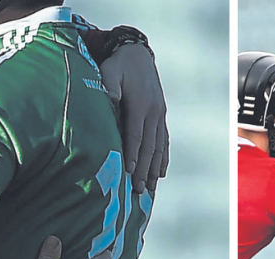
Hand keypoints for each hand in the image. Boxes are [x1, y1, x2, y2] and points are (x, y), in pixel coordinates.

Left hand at [100, 44, 168, 193]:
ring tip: (151, 187)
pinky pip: (164, 140)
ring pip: (158, 147)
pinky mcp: (161, 116)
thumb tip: (112, 98)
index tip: (129, 172)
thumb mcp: (110, 70)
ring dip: (155, 168)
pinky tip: (162, 173)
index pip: (136, 135)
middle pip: (149, 146)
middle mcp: (154, 112)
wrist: (137, 53)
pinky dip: (163, 158)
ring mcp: (160, 115)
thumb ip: (110, 85)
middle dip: (144, 169)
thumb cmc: (118, 64)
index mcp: (141, 105)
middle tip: (139, 189)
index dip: (132, 154)